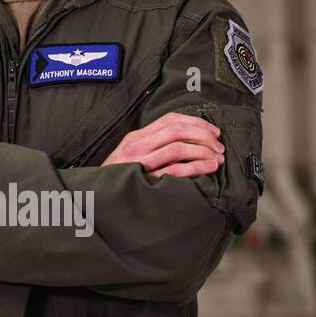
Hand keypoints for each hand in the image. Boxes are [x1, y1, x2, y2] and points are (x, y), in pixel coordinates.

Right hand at [102, 111, 224, 177]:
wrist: (96, 197)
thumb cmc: (117, 179)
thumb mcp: (130, 157)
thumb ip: (151, 147)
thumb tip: (185, 143)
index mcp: (135, 137)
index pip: (169, 119)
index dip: (196, 122)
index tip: (213, 131)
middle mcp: (137, 145)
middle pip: (177, 130)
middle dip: (204, 136)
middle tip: (219, 147)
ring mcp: (140, 161)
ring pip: (178, 146)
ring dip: (203, 150)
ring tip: (218, 158)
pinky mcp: (145, 178)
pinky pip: (175, 169)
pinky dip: (197, 166)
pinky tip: (209, 168)